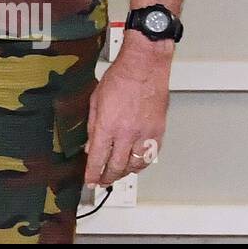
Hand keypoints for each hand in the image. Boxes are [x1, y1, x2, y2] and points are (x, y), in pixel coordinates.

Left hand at [83, 53, 168, 186]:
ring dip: (124, 173)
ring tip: (116, 174)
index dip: (92, 173)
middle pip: (117, 166)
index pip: (98, 158)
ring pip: (135, 165)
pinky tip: (134, 164)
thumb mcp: (96, 100)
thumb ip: (93, 126)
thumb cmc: (120, 78)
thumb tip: (91, 146)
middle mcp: (127, 133)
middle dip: (107, 177)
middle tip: (101, 181)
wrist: (145, 67)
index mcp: (108, 125)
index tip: (89, 181)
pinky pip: (150, 156)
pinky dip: (141, 164)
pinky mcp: (158, 132)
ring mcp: (145, 134)